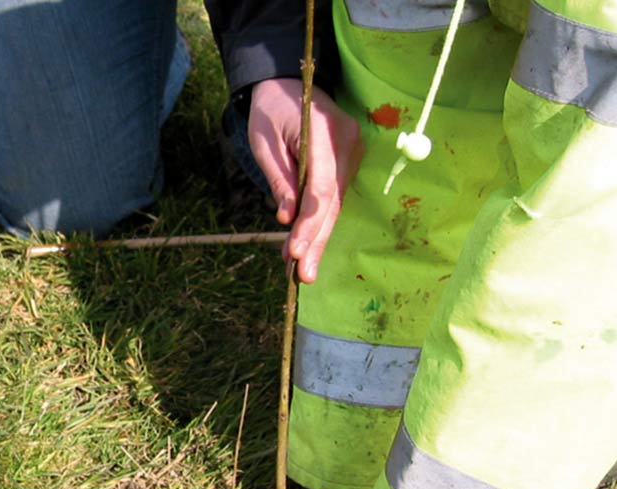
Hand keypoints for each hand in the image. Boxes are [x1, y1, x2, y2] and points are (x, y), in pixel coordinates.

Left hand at [247, 80, 362, 283]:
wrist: (289, 82)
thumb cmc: (271, 110)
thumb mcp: (264, 143)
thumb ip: (279, 179)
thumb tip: (286, 218)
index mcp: (323, 133)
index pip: (321, 188)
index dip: (309, 223)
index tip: (294, 251)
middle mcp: (346, 143)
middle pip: (332, 202)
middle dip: (316, 241)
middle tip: (303, 277)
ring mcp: (352, 152)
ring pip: (335, 204)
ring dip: (317, 237)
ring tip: (302, 271)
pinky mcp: (348, 160)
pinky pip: (334, 196)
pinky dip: (319, 222)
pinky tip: (304, 246)